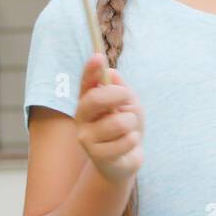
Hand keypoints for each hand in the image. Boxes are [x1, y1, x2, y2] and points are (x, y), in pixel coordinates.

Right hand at [73, 53, 143, 183]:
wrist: (126, 158)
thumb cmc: (126, 126)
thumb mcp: (128, 103)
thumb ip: (120, 88)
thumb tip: (111, 72)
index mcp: (88, 100)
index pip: (86, 82)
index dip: (91, 70)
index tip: (98, 57)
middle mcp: (82, 117)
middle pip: (95, 99)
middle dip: (118, 95)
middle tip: (128, 98)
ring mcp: (86, 136)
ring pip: (117, 122)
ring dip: (131, 123)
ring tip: (129, 129)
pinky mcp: (96, 155)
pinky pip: (124, 141)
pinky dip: (133, 140)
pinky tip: (128, 143)